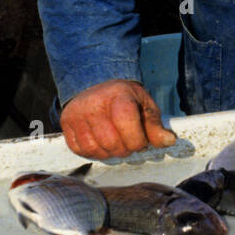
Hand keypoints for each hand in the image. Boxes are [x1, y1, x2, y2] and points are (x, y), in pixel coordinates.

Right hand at [60, 79, 176, 160]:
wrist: (95, 82)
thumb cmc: (123, 96)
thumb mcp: (143, 104)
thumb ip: (155, 125)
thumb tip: (168, 141)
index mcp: (118, 96)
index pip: (130, 130)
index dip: (139, 141)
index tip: (141, 138)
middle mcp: (94, 104)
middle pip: (112, 144)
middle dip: (125, 148)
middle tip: (128, 140)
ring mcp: (77, 114)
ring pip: (96, 150)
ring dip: (109, 152)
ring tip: (115, 140)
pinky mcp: (66, 123)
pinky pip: (80, 150)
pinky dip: (93, 152)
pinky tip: (100, 141)